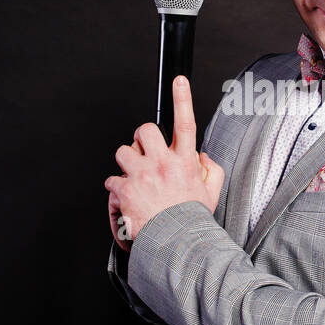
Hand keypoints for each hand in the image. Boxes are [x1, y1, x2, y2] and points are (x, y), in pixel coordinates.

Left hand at [105, 75, 224, 249]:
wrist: (176, 244)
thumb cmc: (193, 221)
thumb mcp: (212, 193)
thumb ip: (211, 170)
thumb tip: (200, 157)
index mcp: (185, 162)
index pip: (186, 123)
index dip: (183, 98)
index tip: (179, 80)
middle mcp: (163, 163)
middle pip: (145, 130)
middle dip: (141, 137)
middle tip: (143, 151)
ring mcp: (142, 175)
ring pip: (123, 151)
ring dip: (126, 162)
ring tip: (134, 176)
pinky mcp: (125, 189)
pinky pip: (112, 179)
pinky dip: (116, 187)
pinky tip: (125, 198)